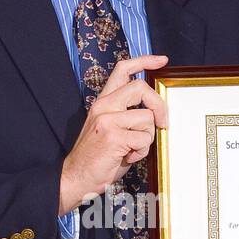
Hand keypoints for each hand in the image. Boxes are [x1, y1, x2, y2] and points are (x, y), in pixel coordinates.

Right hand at [59, 55, 169, 214]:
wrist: (76, 177)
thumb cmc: (97, 157)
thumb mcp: (110, 128)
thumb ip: (127, 114)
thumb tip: (155, 111)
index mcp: (103, 102)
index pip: (123, 70)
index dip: (145, 61)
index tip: (162, 60)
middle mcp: (103, 106)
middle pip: (140, 87)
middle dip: (159, 104)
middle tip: (162, 122)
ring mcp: (107, 119)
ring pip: (147, 118)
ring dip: (147, 137)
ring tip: (133, 148)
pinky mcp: (113, 136)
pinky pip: (144, 138)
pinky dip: (141, 151)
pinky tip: (128, 157)